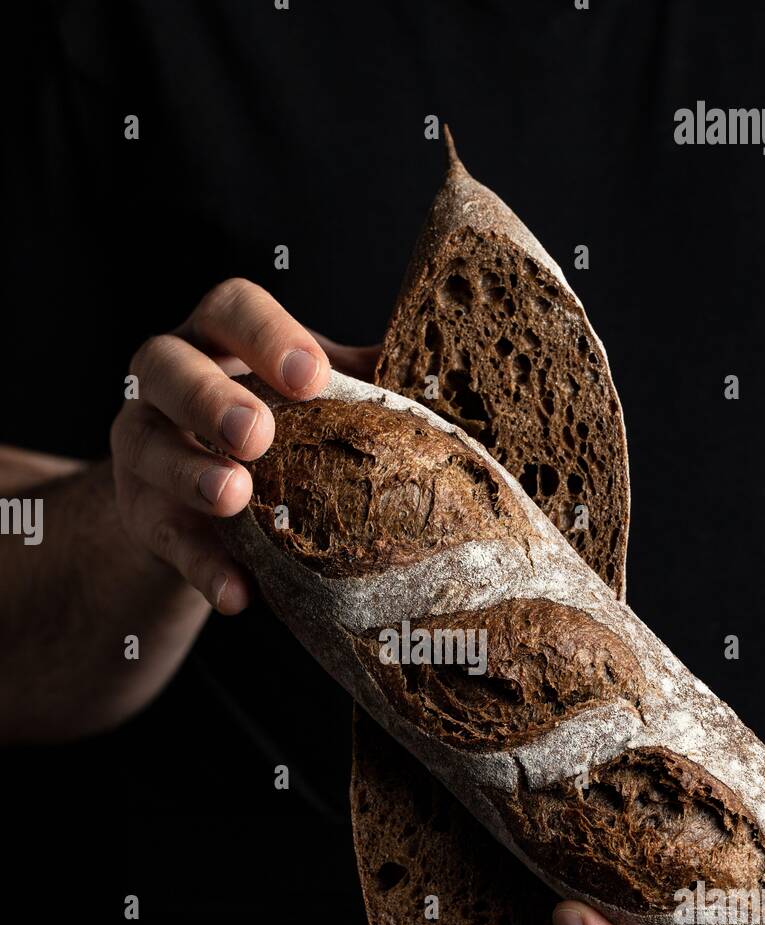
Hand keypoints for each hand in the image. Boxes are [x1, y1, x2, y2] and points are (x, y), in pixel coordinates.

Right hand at [110, 278, 378, 612]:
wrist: (209, 507)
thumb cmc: (281, 432)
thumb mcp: (316, 401)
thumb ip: (364, 387)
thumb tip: (441, 386)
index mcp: (221, 335)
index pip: (232, 308)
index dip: (267, 335)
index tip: (311, 376)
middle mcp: (168, 376)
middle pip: (168, 365)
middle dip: (210, 398)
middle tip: (256, 435)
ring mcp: (141, 443)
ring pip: (145, 444)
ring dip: (188, 471)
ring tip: (233, 498)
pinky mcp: (139, 511)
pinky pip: (160, 537)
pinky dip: (199, 566)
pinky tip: (236, 592)